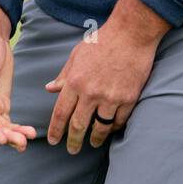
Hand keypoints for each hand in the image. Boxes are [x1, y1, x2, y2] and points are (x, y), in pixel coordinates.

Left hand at [44, 21, 157, 153]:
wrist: (132, 33)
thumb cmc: (102, 40)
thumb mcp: (77, 54)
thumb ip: (64, 75)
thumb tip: (50, 89)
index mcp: (75, 81)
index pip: (61, 113)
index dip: (55, 130)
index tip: (53, 140)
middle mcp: (91, 93)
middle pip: (78, 126)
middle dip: (73, 141)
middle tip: (71, 150)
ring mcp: (111, 97)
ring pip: (100, 128)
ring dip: (95, 139)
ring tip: (92, 143)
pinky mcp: (129, 98)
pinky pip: (119, 121)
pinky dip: (114, 128)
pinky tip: (110, 129)